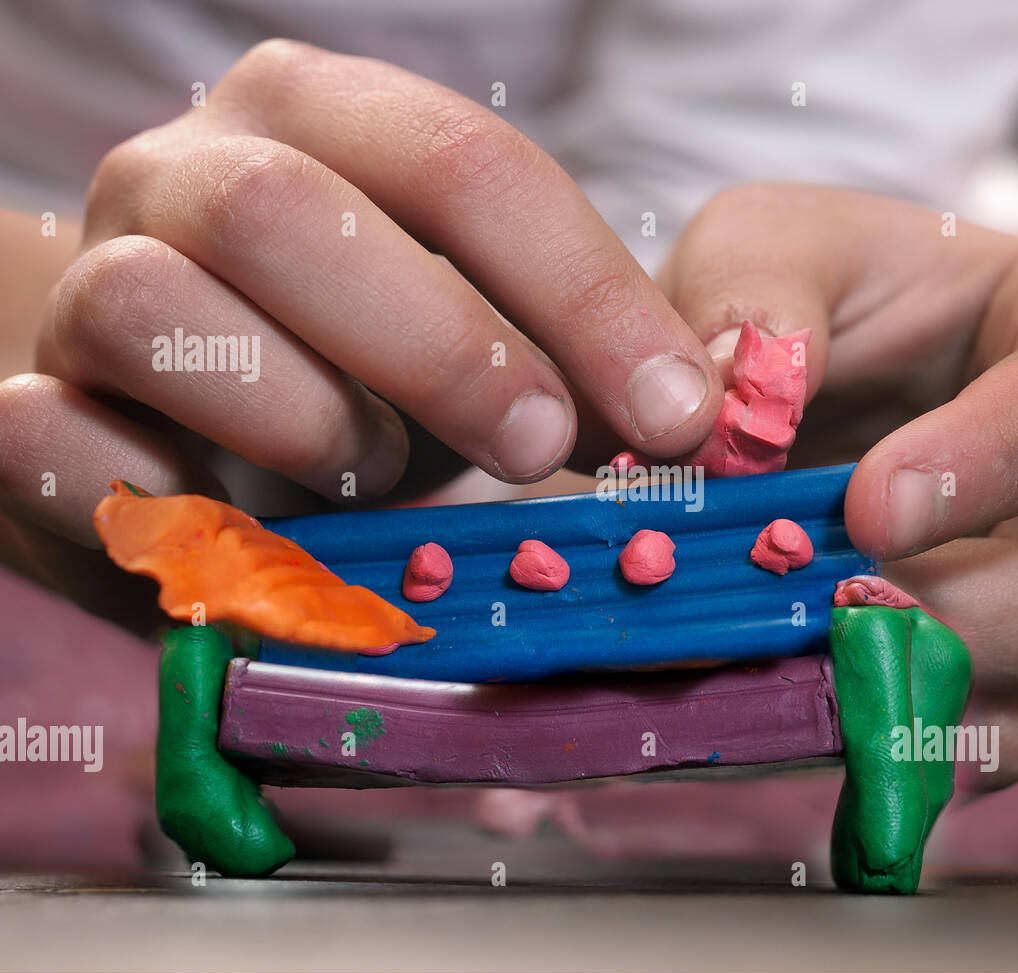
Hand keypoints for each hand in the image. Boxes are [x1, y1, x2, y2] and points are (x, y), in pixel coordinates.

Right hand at [0, 39, 722, 617]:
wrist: (183, 418)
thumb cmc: (359, 371)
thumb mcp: (479, 340)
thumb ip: (567, 356)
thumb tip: (685, 413)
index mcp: (322, 123)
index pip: (464, 167)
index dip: (584, 293)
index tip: (675, 412)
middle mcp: (191, 174)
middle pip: (295, 211)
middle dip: (442, 343)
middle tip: (538, 449)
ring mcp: (96, 283)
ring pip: (161, 306)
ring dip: (302, 414)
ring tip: (375, 477)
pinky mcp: (32, 407)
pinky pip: (47, 436)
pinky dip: (157, 498)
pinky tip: (239, 537)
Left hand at [658, 184, 1017, 788]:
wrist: (832, 377)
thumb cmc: (824, 294)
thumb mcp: (769, 248)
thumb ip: (750, 297)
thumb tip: (728, 405)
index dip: (988, 464)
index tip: (865, 511)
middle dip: (943, 613)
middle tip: (817, 611)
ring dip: (913, 683)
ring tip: (798, 658)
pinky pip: (1001, 738)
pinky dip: (905, 735)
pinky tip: (820, 706)